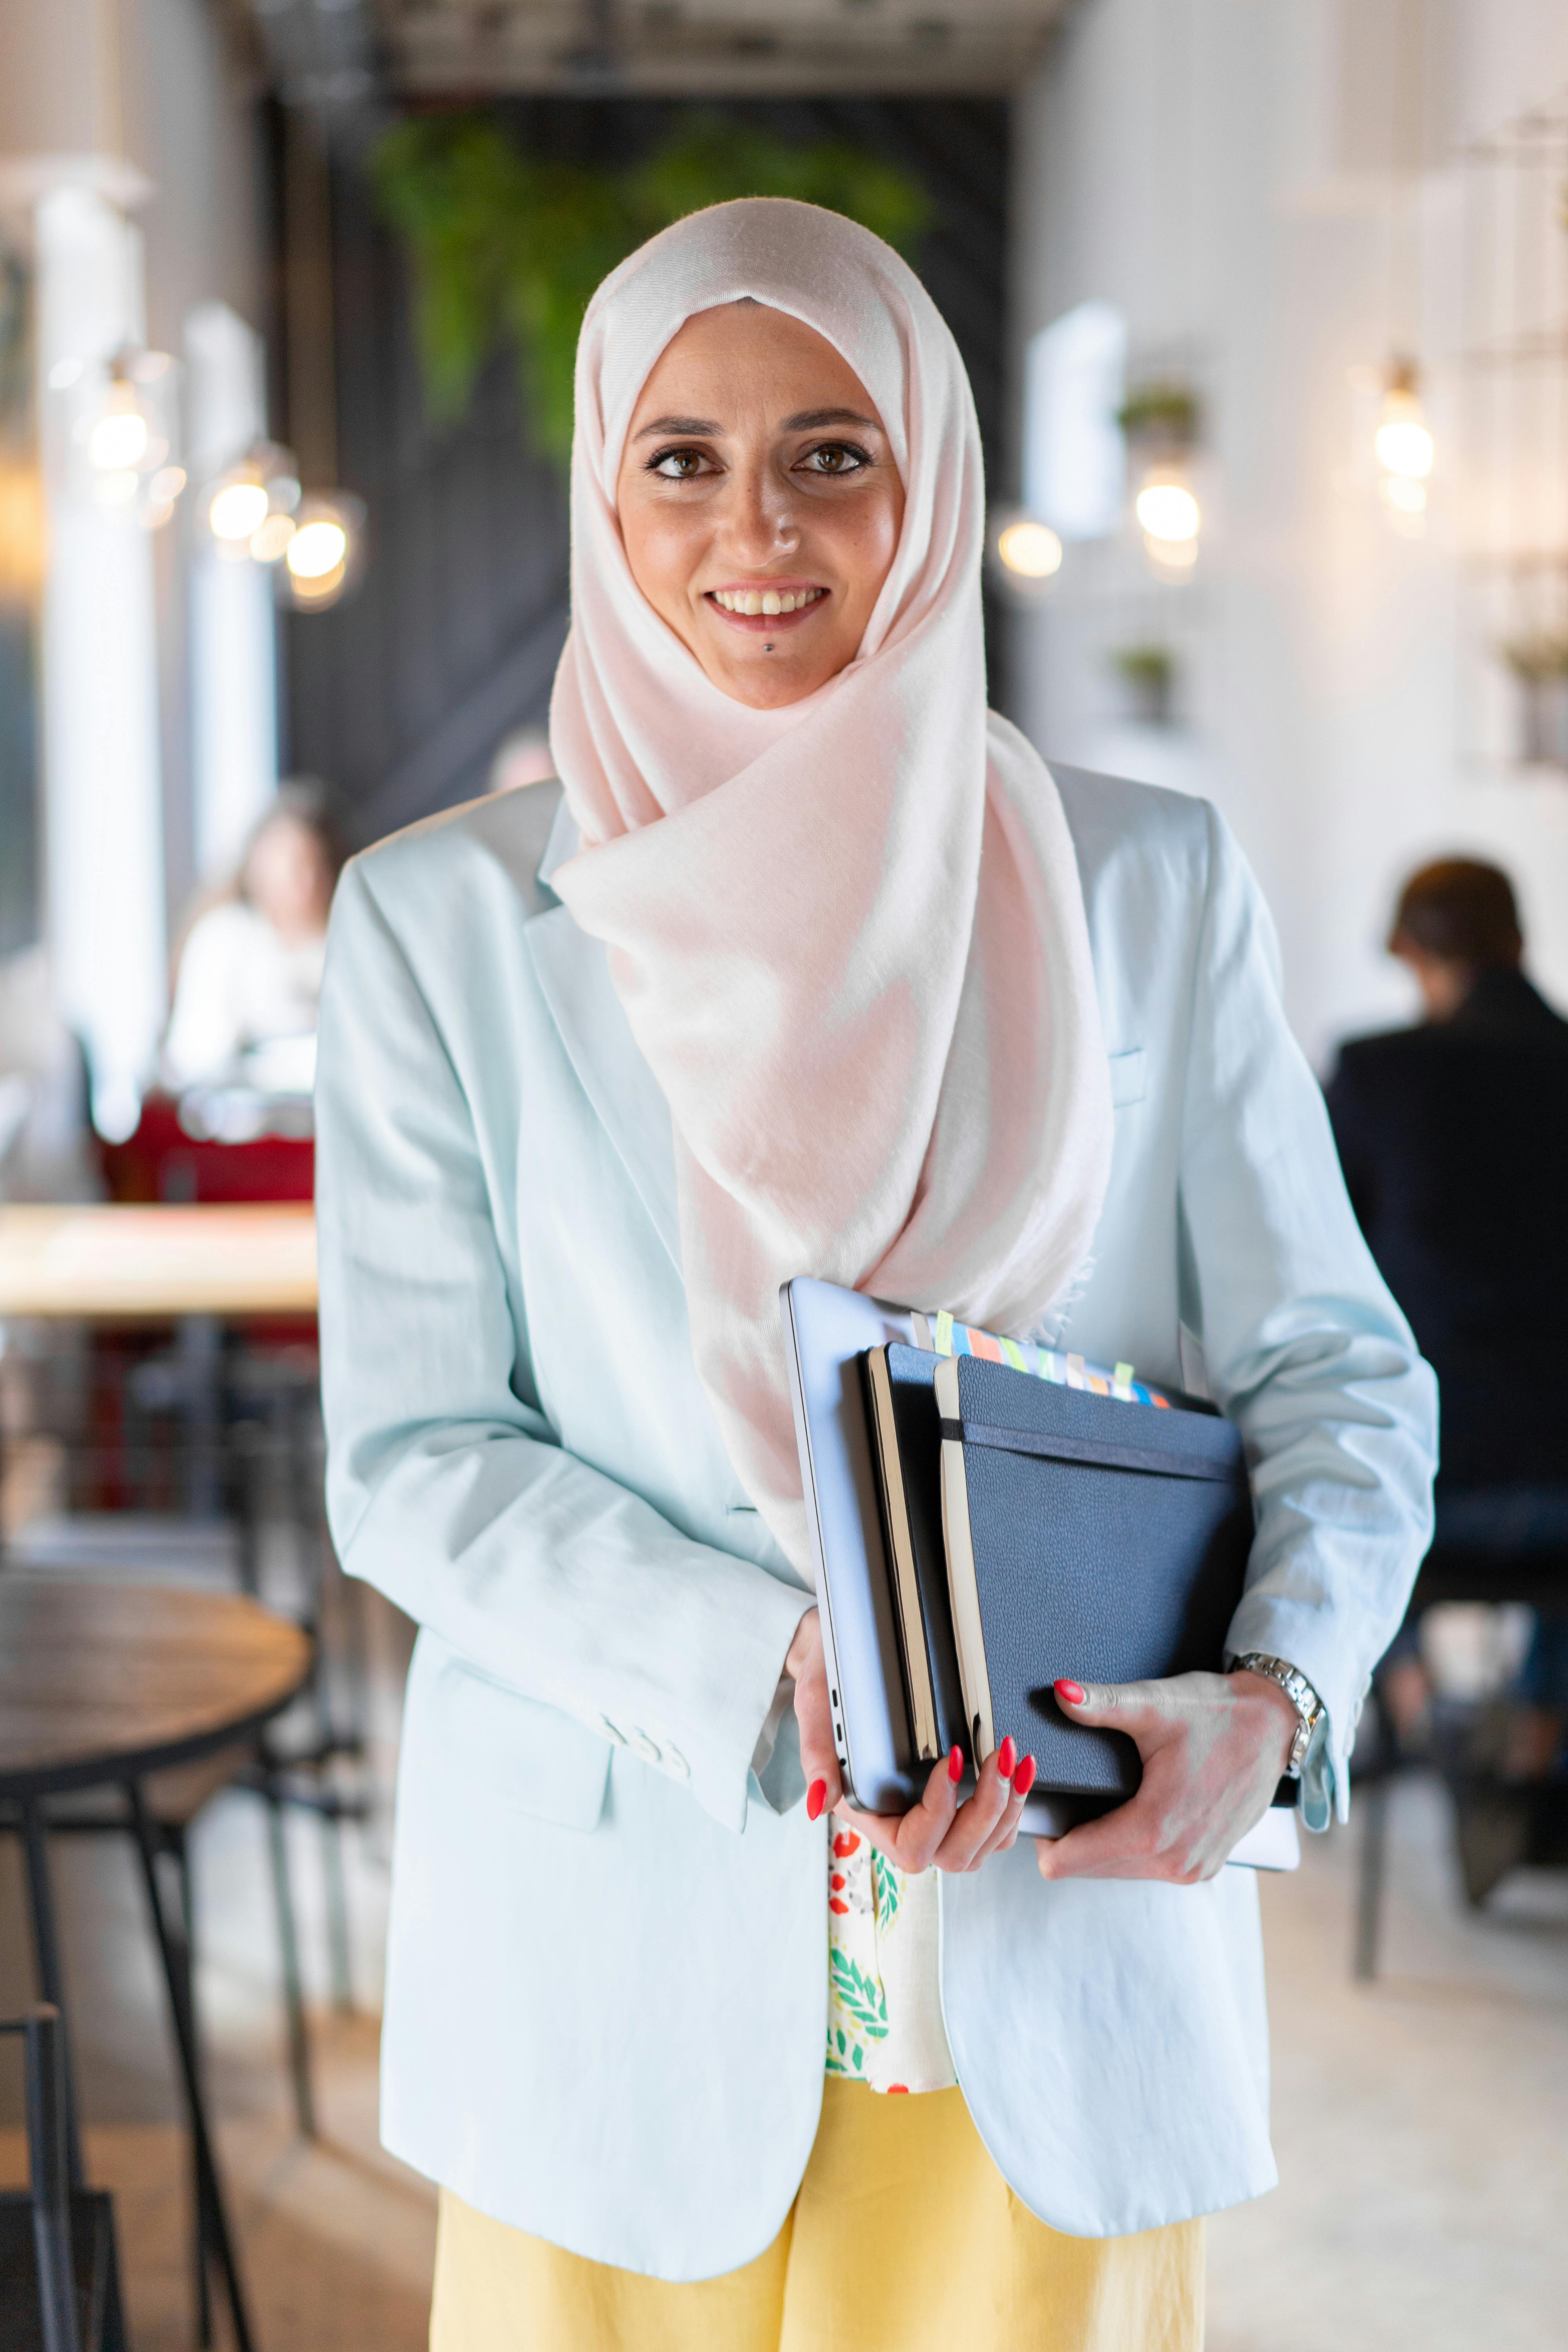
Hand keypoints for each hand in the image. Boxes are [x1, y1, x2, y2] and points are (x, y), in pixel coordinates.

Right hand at [787, 1606, 1035, 1872]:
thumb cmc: (831, 1682)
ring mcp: (934, 1816)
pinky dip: (1014, 1804)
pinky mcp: (956, 1799)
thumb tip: (820, 1801)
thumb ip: (816, 1755)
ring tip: (1016, 1760)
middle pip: (955, 1853)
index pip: (911, 1846)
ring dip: (1007, 1808)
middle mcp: (903, 1822)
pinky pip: (994, 1828)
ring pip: (982, 1846)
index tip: (951, 1759)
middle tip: (1000, 1758)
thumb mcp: (816, 1705)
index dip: (938, 1812)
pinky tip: (1022, 1769)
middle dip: (986, 1810)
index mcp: (869, 1812)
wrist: (847, 1658)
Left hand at [1034, 1669, 1297, 1883]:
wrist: (1277, 1726)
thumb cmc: (1217, 1712)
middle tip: (1063, 1794)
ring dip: (1099, 1842)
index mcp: (1154, 1829)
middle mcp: (1175, 1862)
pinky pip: (1145, 1868)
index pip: (1067, 1861)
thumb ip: (1102, 1704)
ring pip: (1115, 1871)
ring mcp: (1193, 1868)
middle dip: (1069, 1836)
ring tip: (1093, 1800)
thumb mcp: (1156, 1704)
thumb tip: (1058, 1693)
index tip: (1040, 1801)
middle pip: (1087, 1868)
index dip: (1043, 1833)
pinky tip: (1129, 1809)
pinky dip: (1129, 1846)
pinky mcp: (1205, 1865)